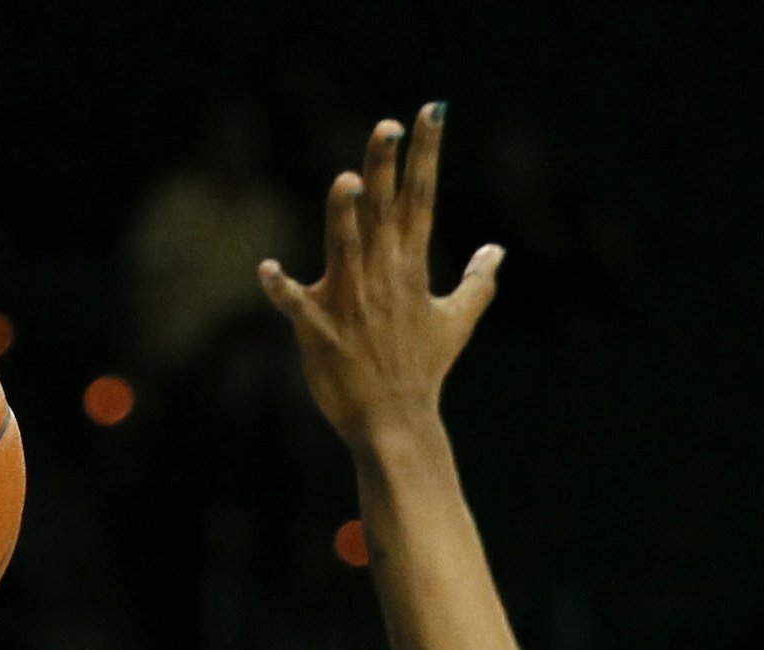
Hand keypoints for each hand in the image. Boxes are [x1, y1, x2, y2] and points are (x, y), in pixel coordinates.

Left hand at [260, 107, 502, 449]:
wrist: (394, 424)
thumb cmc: (422, 371)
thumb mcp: (457, 322)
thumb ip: (477, 282)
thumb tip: (497, 250)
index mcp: (410, 267)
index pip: (420, 197)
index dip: (427, 152)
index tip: (433, 111)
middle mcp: (380, 277)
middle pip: (382, 211)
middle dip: (385, 168)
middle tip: (388, 126)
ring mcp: (349, 303)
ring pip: (345, 248)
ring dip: (344, 217)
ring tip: (347, 182)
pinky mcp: (318, 331)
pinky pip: (295, 305)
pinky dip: (280, 289)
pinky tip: (266, 269)